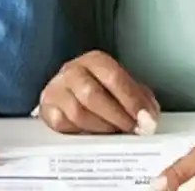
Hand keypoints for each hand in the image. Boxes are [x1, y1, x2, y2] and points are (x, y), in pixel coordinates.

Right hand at [37, 50, 160, 134]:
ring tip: (114, 132)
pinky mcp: (46, 108)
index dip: (132, 100)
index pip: (114, 77)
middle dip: (117, 116)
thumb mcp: (124, 89)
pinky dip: (80, 132)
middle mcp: (72, 70)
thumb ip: (140, 100)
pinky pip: (62, 124)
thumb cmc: (102, 91)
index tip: (146, 119)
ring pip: (77, 112)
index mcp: (95, 61)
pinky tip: (91, 133)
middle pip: (92, 95)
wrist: (70, 94)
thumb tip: (149, 118)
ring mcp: (56, 89)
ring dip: (101, 127)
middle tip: (132, 130)